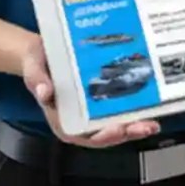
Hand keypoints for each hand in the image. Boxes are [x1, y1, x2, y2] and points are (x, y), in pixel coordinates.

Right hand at [20, 36, 160, 147]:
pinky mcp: (101, 99)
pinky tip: (150, 105)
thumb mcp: (32, 68)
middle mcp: (78, 119)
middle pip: (104, 134)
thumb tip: (45, 92)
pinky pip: (118, 108)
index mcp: (60, 118)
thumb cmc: (36, 62)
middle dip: (126, 133)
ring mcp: (91, 110)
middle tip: (145, 127)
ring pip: (115, 124)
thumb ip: (37, 79)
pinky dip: (134, 110)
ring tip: (152, 122)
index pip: (82, 136)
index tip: (117, 130)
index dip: (101, 136)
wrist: (44, 49)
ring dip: (134, 126)